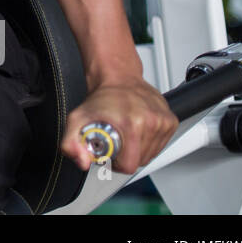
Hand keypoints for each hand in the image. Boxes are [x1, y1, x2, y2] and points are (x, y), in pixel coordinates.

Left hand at [60, 79, 177, 173]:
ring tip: (127, 132)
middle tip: (117, 140)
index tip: (111, 152)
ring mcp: (162, 121)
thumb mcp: (76, 119)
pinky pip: (161, 144)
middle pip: (140, 161)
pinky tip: (138, 128)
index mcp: (131, 124)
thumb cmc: (100, 98)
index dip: (116, 163)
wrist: (118, 77)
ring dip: (138, 149)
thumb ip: (71, 144)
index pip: (129, 165)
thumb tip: (82, 162)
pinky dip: (149, 141)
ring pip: (151, 154)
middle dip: (126, 155)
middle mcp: (150, 122)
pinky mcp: (170, 120)